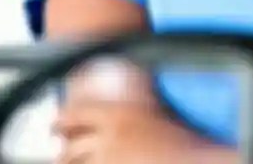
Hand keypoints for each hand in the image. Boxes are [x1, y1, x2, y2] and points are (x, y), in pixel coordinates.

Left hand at [54, 102, 233, 163]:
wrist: (198, 158)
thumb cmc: (183, 138)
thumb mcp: (155, 112)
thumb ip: (133, 107)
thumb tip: (123, 95)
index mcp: (117, 114)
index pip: (75, 116)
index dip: (60, 122)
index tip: (54, 127)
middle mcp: (110, 138)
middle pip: (71, 148)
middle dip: (63, 153)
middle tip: (60, 155)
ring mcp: (111, 162)